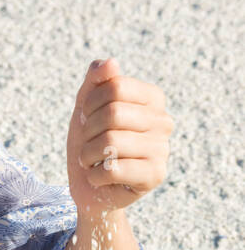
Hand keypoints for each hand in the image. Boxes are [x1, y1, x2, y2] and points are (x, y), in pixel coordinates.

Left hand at [66, 57, 173, 213]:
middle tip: (88, 144)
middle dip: (88, 131)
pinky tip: (101, 178)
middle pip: (113, 113)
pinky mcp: (155, 175)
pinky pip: (113, 169)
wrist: (90, 187)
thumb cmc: (91, 142)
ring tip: (92, 161)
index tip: (87, 118)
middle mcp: (163, 121)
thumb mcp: (86, 107)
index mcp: (152, 98)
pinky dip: (95, 175)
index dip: (90, 103)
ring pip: (111, 142)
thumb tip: (111, 62)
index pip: (115, 86)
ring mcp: (162, 148)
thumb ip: (95, 80)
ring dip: (88, 155)